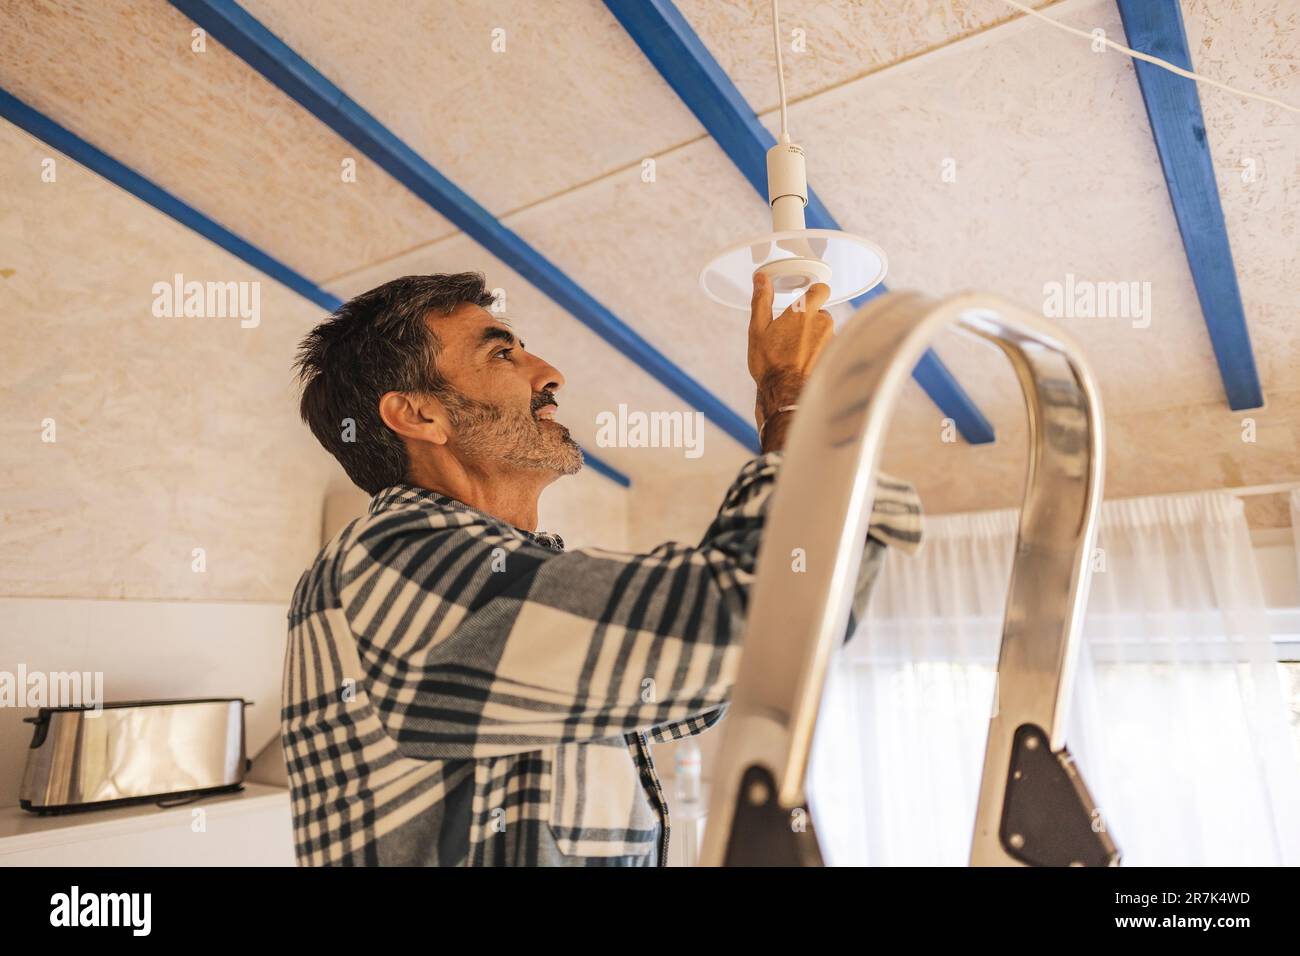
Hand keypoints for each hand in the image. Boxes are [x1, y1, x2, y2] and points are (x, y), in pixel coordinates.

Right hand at [748, 273, 832, 449]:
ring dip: (814, 339)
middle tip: (791, 335)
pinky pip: (828, 349)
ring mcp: (831, 341)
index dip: (814, 293)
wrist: (786, 394)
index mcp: (804, 311)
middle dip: (810, 321)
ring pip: (825, 333)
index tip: (805, 299)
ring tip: (796, 354)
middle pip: (821, 313)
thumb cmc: (771, 363)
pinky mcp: (835, 356)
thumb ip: (761, 300)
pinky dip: (819, 354)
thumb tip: (761, 278)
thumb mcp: (758, 330)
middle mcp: (823, 323)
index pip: (821, 289)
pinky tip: (804, 365)